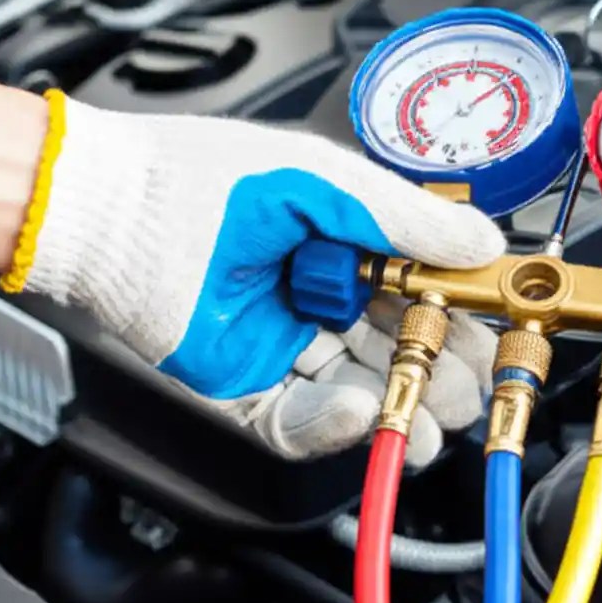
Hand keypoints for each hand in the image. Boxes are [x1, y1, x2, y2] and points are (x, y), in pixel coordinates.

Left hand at [9, 93, 504, 464]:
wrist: (112, 210)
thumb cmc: (203, 178)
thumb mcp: (326, 181)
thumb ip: (406, 218)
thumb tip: (483, 241)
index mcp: (343, 247)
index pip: (419, 293)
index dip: (456, 315)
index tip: (489, 330)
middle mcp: (316, 299)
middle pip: (396, 350)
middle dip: (437, 373)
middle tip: (464, 388)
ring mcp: (280, 346)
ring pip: (357, 391)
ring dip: (399, 408)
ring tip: (430, 419)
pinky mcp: (242, 386)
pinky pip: (296, 420)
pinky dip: (333, 424)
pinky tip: (364, 410)